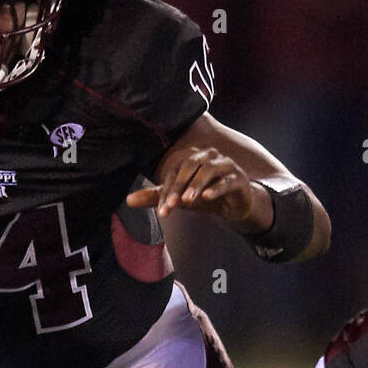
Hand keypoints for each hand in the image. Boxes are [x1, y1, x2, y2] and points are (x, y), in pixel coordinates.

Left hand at [126, 148, 273, 231]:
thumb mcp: (179, 199)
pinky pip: (228, 180)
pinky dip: (217, 188)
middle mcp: (209, 157)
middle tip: (172, 205)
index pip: (176, 171)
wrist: (234, 204)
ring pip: (209, 170)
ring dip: (196, 184)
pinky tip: (207, 197)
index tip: (162, 210)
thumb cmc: (205, 197)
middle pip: (190, 166)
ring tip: (187, 200)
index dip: (167, 189)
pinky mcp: (239, 178)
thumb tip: (128, 200)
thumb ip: (157, 197)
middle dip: (179, 186)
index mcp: (193, 158)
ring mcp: (226, 165)